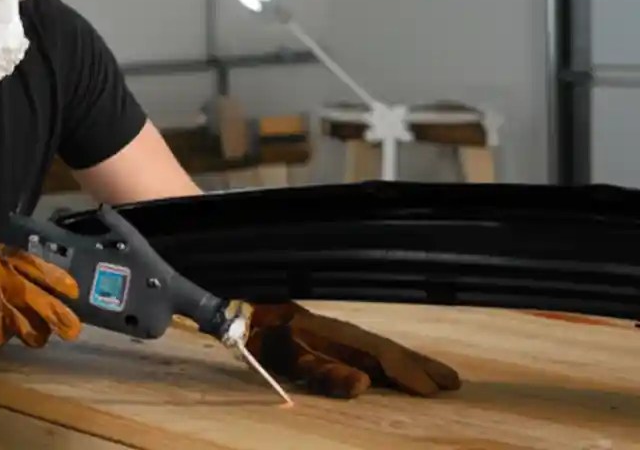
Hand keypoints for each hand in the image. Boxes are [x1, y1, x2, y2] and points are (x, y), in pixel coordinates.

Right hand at [0, 243, 80, 369]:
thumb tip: (17, 273)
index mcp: (0, 260)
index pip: (36, 268)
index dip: (56, 280)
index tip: (73, 290)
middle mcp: (4, 285)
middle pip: (41, 303)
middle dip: (60, 316)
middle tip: (75, 327)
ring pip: (28, 326)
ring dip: (38, 332)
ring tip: (45, 336)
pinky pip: (5, 336)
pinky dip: (11, 336)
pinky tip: (15, 337)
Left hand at [245, 302, 461, 398]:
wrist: (254, 316)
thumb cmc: (272, 341)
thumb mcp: (293, 360)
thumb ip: (326, 373)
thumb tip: (365, 386)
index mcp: (346, 340)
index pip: (386, 360)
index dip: (410, 376)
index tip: (436, 392)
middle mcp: (353, 336)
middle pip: (395, 352)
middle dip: (424, 368)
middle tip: (455, 384)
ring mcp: (348, 336)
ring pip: (388, 350)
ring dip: (415, 363)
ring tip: (442, 377)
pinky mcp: (341, 339)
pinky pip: (377, 351)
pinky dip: (397, 360)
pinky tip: (402, 369)